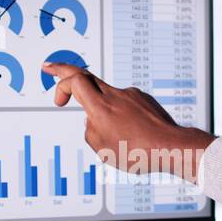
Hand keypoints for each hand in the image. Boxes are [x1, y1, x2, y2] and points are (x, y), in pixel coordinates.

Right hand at [43, 62, 214, 182]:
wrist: (171, 147)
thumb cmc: (138, 153)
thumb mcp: (103, 150)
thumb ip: (89, 131)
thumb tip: (90, 120)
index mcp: (101, 108)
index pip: (74, 81)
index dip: (60, 82)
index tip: (55, 92)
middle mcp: (115, 96)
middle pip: (86, 76)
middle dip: (64, 71)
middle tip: (50, 68)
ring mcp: (131, 95)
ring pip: (107, 94)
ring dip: (102, 108)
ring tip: (118, 136)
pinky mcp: (144, 99)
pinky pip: (125, 102)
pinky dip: (121, 113)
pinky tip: (131, 133)